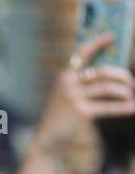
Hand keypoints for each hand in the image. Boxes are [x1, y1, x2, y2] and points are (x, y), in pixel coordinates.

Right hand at [33, 33, 134, 156]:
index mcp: (64, 74)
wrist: (47, 136)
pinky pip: (107, 107)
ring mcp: (73, 97)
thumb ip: (81, 82)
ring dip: (123, 90)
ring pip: (107, 88)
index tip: (112, 36)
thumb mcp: (66, 93)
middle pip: (102, 71)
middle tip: (131, 81)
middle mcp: (67, 83)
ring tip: (131, 95)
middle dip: (121, 75)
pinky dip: (122, 107)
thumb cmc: (61, 113)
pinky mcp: (80, 112)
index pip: (82, 51)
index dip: (97, 42)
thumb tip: (112, 73)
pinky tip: (133, 107)